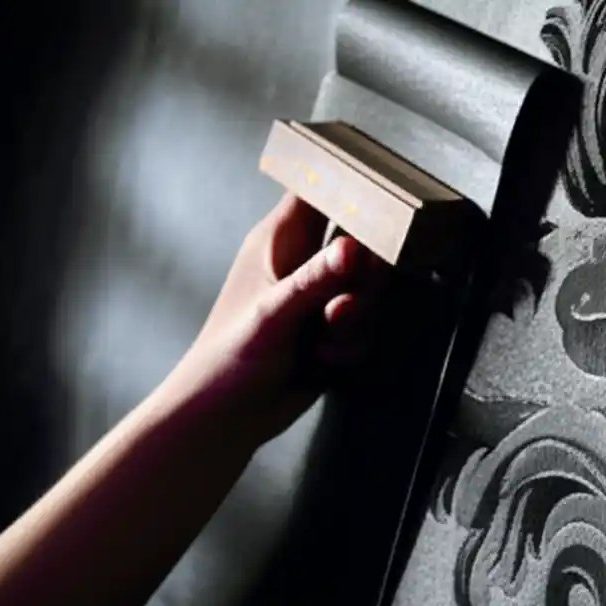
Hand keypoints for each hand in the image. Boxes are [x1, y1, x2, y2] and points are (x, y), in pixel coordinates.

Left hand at [162, 194, 380, 445]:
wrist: (225, 417)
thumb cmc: (229, 356)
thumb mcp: (275, 312)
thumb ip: (316, 279)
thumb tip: (355, 249)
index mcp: (279, 240)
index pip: (320, 190)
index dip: (351, 188)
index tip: (380, 207)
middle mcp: (302, 262)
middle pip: (362, 245)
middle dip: (363, 281)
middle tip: (341, 309)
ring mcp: (318, 297)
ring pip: (369, 290)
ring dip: (357, 320)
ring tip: (325, 341)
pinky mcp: (331, 331)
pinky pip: (366, 326)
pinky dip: (351, 345)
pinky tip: (323, 359)